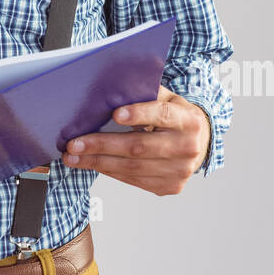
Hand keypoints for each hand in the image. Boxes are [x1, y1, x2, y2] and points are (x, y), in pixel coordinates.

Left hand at [61, 85, 210, 194]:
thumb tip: (113, 88)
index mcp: (188, 120)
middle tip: (75, 144)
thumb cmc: (177, 117)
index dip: (139, 114)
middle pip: (139, 147)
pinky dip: (109, 171)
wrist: (200, 144)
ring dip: (98, 162)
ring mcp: (179, 171)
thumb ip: (147, 92)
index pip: (162, 115)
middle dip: (102, 145)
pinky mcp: (169, 186)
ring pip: (132, 167)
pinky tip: (93, 164)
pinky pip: (133, 179)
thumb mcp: (169, 98)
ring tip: (74, 157)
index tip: (115, 114)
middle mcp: (187, 147)